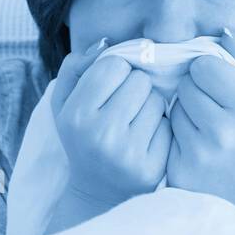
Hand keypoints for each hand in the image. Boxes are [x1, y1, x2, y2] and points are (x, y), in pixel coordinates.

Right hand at [51, 37, 172, 205]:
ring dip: (151, 107)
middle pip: (140, 80)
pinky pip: (169, 126)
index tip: (111, 88)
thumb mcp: (65, 103)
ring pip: (158, 101)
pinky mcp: (151, 167)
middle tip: (124, 109)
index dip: (116, 72)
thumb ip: (77, 67)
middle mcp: (101, 134)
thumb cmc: (82, 137)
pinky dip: (161, 128)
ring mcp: (128, 153)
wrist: (96, 192)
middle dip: (136, 89)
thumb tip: (106, 42)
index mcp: (76, 114)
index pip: (114, 64)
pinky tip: (146, 140)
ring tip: (134, 124)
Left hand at [165, 29, 234, 217]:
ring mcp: (199, 154)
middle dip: (197, 92)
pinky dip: (177, 137)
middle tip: (214, 110)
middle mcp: (223, 132)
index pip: (204, 66)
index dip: (212, 73)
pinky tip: (197, 147)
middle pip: (186, 85)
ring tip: (207, 130)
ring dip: (185, 113)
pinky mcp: (180, 171)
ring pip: (173, 108)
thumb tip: (222, 33)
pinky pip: (166, 134)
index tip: (223, 89)